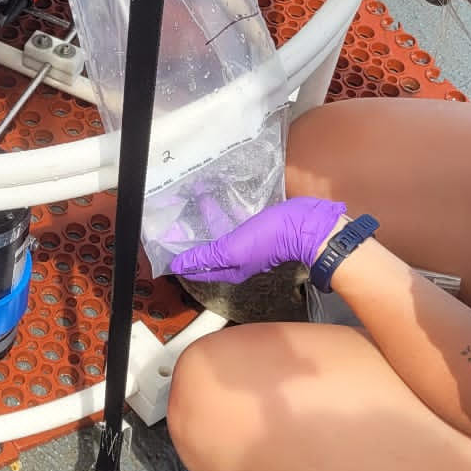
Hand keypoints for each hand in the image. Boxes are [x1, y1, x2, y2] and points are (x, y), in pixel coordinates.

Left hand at [169, 196, 345, 282]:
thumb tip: (180, 265)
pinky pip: (235, 222)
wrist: (304, 225)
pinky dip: (225, 214)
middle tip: (177, 224)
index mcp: (232, 268)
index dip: (183, 260)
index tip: (166, 249)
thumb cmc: (269, 239)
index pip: (200, 266)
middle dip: (193, 240)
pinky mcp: (259, 228)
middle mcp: (239, 258)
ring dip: (208, 222)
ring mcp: (250, 243)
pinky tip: (221, 202)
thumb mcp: (233, 250)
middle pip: (209, 251)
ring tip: (195, 206)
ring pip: (222, 234)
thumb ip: (207, 257)